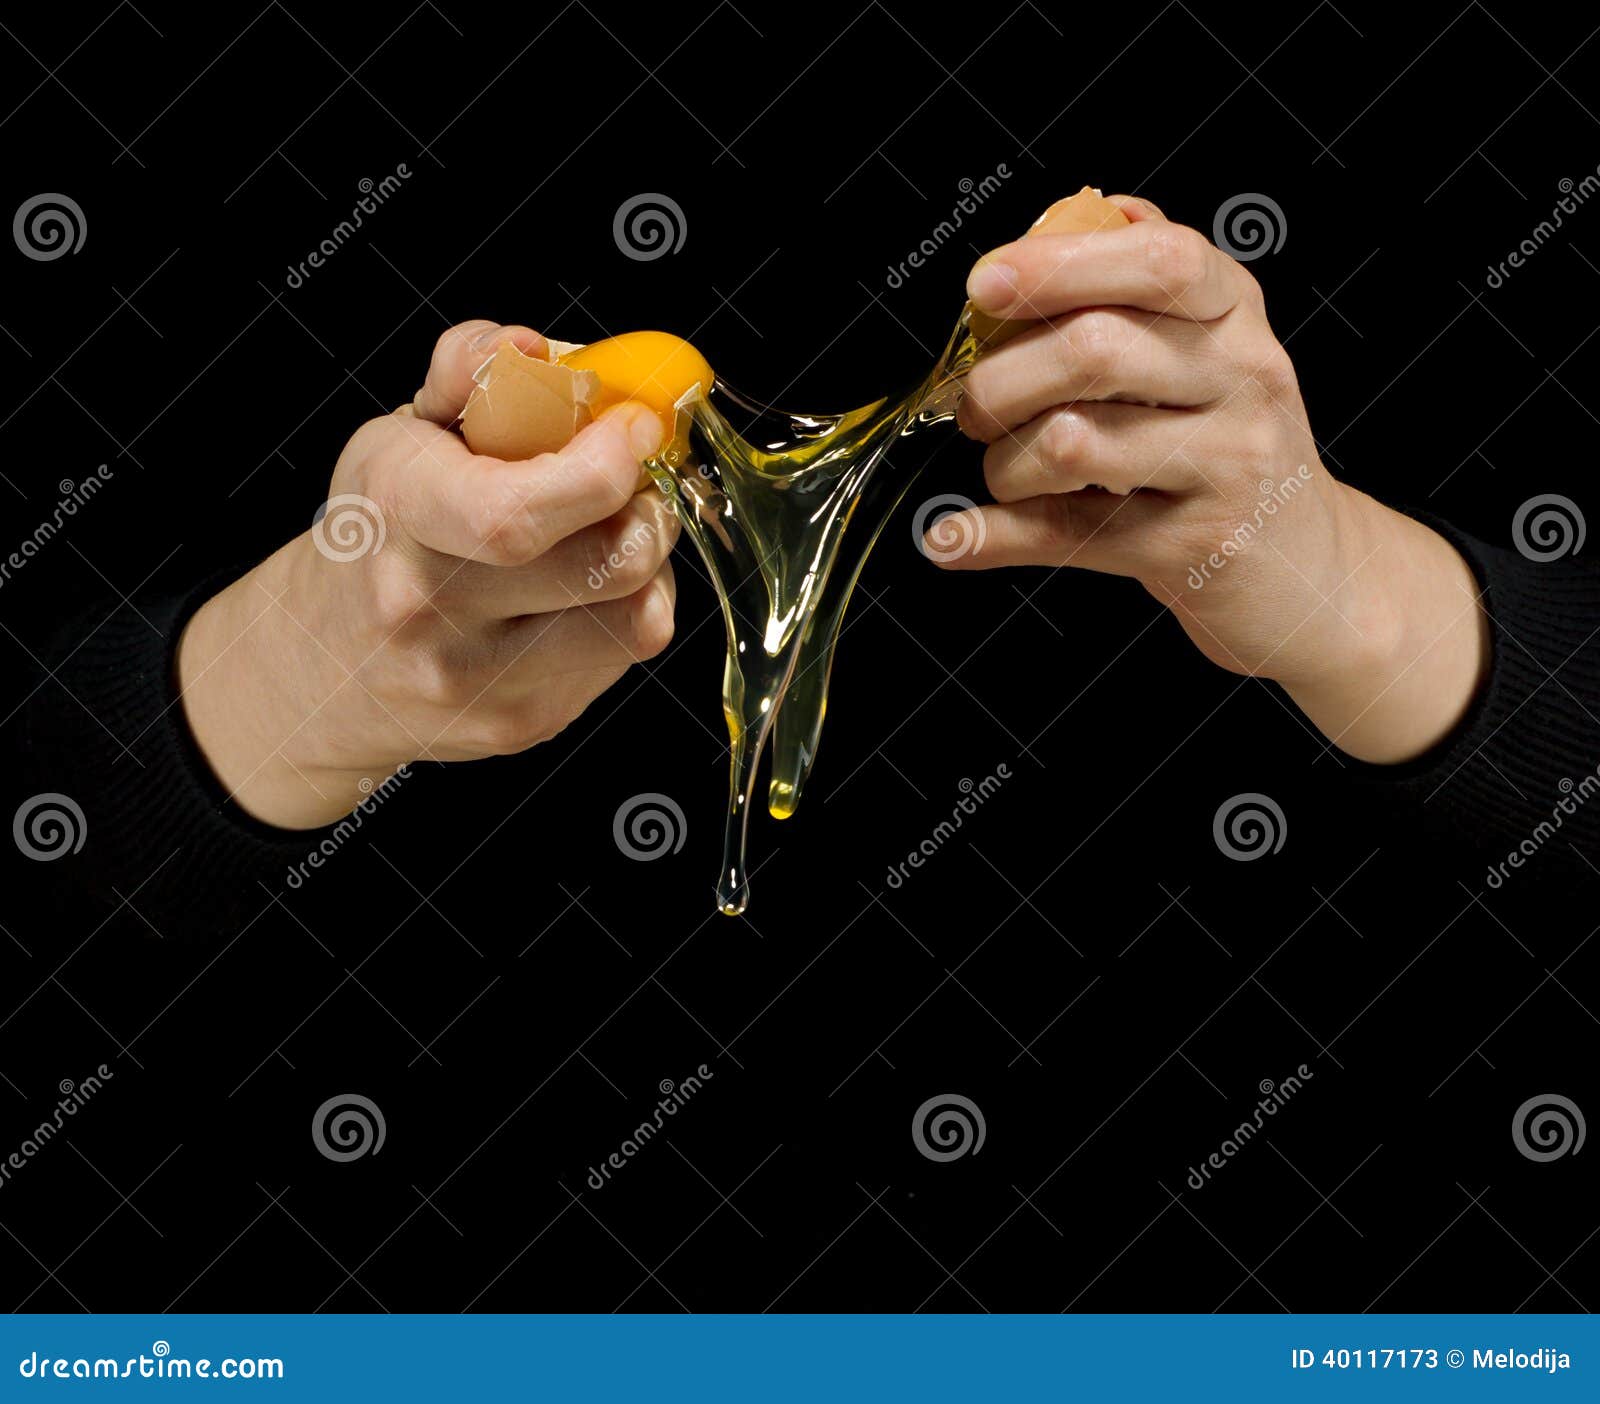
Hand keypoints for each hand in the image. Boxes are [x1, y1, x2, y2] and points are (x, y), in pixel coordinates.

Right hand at [178, 319, 676, 828]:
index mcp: (398, 513)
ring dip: (648, 565)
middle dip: (650, 509)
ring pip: (635, 619)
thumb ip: (468, 373)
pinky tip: (581, 592)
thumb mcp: (400, 436)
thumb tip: (532, 349)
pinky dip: (625, 611)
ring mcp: (479, 682)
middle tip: (636, 481)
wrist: (320, 667)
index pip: (513, 513)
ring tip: (608, 535)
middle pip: (606, 564)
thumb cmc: (379, 531)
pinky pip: (620, 658)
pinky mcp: (522, 724)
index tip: (633, 429)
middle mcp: (431, 608)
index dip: (602, 469)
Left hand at [940, 196, 1488, 762]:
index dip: (1059, 265)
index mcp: (1234, 311)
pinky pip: (1066, 532)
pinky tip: (952, 539)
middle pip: (1093, 351)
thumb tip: (1074, 209)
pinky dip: (991, 537)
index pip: (1156, 260)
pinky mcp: (1193, 546)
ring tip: (1002, 470)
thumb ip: (1142, 278)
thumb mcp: (1207, 345)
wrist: (1305, 564)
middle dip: (1000, 380)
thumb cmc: (1224, 439)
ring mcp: (1225, 466)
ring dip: (1003, 462)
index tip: (985, 284)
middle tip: (974, 409)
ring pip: (1072, 443)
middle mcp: (1243, 378)